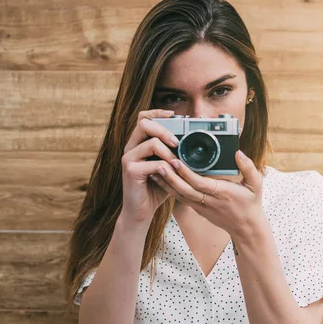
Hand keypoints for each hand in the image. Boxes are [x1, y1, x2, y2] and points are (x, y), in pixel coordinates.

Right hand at [119, 109, 179, 224]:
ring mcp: (128, 158)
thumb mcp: (168, 167)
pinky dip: (166, 167)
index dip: (157, 112)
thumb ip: (174, 153)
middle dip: (164, 129)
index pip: (143, 117)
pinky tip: (170, 174)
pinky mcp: (130, 171)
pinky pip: (152, 163)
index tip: (174, 114)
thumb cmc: (156, 188)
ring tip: (177, 162)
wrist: (142, 211)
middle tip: (177, 142)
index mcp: (139, 143)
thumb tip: (194, 141)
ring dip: (169, 151)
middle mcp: (131, 147)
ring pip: (151, 142)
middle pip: (144, 123)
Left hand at [149, 150, 265, 237]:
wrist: (246, 228)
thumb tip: (238, 153)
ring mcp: (201, 207)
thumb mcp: (256, 185)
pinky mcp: (198, 209)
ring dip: (166, 183)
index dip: (186, 173)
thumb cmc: (251, 204)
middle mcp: (209, 201)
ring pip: (180, 195)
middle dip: (170, 177)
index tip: (175, 161)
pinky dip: (170, 188)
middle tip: (158, 163)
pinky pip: (181, 198)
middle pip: (185, 190)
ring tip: (154, 169)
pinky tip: (161, 179)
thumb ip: (248, 168)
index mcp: (222, 193)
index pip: (200, 183)